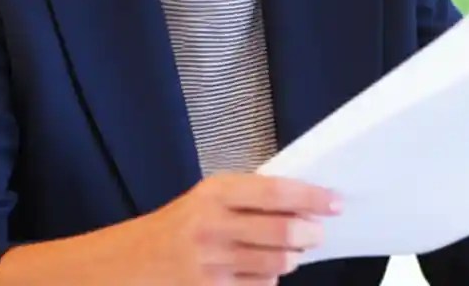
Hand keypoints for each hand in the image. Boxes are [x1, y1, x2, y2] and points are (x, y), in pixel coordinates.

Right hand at [140, 172, 340, 284]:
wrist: (133, 261)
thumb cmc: (183, 224)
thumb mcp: (211, 197)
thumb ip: (253, 198)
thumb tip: (307, 206)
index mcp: (215, 192)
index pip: (276, 191)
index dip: (312, 197)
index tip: (335, 203)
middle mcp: (212, 225)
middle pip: (283, 232)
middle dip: (311, 233)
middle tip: (317, 232)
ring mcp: (211, 262)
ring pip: (278, 263)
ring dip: (293, 257)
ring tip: (290, 250)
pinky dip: (270, 279)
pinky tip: (260, 270)